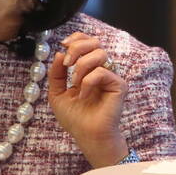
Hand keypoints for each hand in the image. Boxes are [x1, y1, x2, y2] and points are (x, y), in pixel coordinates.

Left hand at [48, 31, 127, 165]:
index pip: (88, 43)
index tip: (64, 45)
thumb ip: (56, 73)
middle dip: (77, 48)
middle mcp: (102, 70)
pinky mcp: (119, 85)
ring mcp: (111, 77)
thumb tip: (59, 53)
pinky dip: (88, 82)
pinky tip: (84, 95)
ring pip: (100, 54)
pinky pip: (102, 72)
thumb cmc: (75, 118)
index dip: (77, 38)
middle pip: (95, 42)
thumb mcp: (57, 93)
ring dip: (82, 66)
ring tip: (75, 83)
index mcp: (89, 69)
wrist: (86, 136)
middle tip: (67, 63)